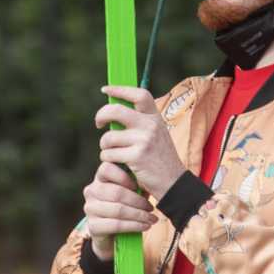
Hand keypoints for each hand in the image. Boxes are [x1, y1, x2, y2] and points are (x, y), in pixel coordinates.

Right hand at [81, 162, 154, 260]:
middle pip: (117, 193)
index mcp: (100, 178)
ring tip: (151, 218)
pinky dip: (134, 226)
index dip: (123, 176)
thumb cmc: (126, 206)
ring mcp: (90, 209)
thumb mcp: (131, 191)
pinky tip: (145, 226)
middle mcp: (91, 191)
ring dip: (139, 215)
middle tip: (151, 207)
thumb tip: (148, 178)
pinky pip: (116, 225)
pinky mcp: (92, 226)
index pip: (106, 169)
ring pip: (118, 210)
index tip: (138, 185)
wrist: (114, 234)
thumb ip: (135, 182)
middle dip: (138, 201)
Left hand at [95, 85, 187, 201]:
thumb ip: (141, 123)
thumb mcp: (157, 135)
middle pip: (115, 111)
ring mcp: (143, 140)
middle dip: (101, 115)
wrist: (174, 184)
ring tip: (115, 155)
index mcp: (155, 118)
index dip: (120, 89)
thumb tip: (113, 112)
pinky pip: (109, 154)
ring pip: (108, 138)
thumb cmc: (160, 160)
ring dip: (105, 148)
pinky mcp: (136, 156)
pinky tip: (119, 165)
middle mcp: (150, 125)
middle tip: (99, 124)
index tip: (105, 89)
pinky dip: (109, 160)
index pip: (138, 94)